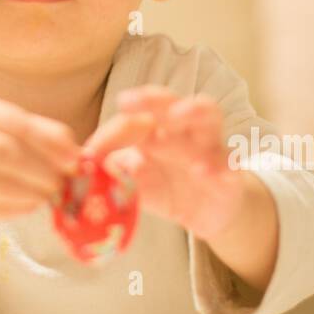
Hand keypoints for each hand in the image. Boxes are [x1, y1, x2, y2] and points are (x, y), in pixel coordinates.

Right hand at [0, 96, 82, 224]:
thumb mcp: (6, 126)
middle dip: (42, 171)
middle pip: (8, 154)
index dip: (50, 143)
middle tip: (61, 183)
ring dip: (32, 194)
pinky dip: (17, 210)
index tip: (74, 160)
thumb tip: (77, 153)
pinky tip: (29, 206)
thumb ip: (43, 133)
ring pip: (0, 185)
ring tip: (48, 196)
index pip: (17, 124)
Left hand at [82, 85, 244, 240]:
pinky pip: (230, 162)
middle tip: (129, 102)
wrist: (206, 213)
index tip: (93, 150)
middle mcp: (182, 130)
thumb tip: (83, 165)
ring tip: (178, 114)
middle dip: (152, 99)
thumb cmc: (165, 185)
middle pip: (171, 103)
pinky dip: (219, 164)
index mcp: (155, 128)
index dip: (112, 131)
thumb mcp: (133, 180)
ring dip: (193, 112)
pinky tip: (205, 171)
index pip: (135, 117)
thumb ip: (111, 170)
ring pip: (208, 117)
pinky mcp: (230, 172)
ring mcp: (209, 146)